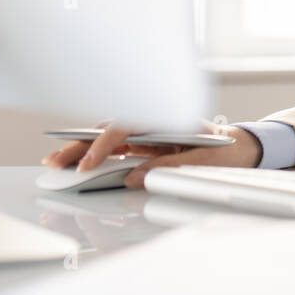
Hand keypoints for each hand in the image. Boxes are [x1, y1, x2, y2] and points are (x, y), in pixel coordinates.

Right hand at [40, 118, 263, 188]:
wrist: (240, 147)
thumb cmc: (225, 149)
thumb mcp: (204, 159)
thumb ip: (169, 166)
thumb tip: (134, 177)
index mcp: (166, 117)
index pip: (125, 126)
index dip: (103, 144)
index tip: (88, 163)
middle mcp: (153, 121)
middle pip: (109, 130)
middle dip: (80, 144)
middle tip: (54, 161)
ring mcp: (147, 132)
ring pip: (108, 139)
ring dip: (82, 150)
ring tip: (57, 164)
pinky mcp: (145, 145)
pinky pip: (116, 149)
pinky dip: (96, 156)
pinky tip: (78, 166)